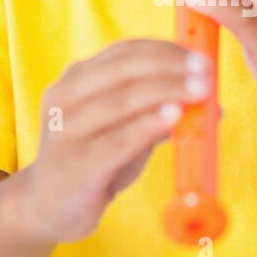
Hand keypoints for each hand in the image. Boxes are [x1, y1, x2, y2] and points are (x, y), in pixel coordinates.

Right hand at [21, 39, 220, 242]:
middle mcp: (65, 97)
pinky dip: (146, 125)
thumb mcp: (125, 129)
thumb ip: (157, 111)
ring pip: (120, 100)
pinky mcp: (74, 163)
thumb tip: (208, 102)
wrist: (48, 207)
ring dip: (165, 91)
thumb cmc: (94, 160)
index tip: (199, 56)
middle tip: (206, 72)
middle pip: (123, 71)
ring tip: (200, 90)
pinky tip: (173, 117)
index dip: (165, 50)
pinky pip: (115, 140)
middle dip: (169, 67)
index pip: (123, 52)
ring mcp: (66, 130)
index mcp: (76, 79)